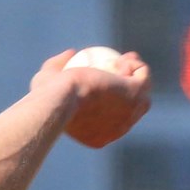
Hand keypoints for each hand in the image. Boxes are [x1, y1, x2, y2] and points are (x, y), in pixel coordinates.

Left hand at [32, 49, 151, 148]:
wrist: (62, 100)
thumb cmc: (49, 95)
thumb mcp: (45, 80)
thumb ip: (56, 67)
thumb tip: (70, 54)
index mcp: (98, 135)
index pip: (111, 114)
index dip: (111, 93)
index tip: (103, 74)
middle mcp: (118, 129)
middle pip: (132, 107)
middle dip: (131, 85)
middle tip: (119, 65)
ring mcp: (130, 115)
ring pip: (143, 92)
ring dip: (137, 73)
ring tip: (124, 59)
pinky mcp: (137, 98)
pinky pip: (143, 77)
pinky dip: (136, 65)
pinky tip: (123, 58)